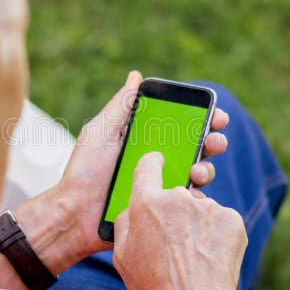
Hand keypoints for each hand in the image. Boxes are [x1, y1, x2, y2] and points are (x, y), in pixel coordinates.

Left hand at [50, 71, 230, 259]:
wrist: (74, 214)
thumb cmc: (83, 171)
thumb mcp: (100, 132)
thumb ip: (121, 106)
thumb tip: (136, 75)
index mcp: (144, 140)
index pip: (180, 125)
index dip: (202, 118)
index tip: (216, 115)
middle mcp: (157, 161)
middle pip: (196, 148)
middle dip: (213, 141)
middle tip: (215, 141)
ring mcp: (161, 185)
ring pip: (196, 174)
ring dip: (206, 168)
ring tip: (198, 170)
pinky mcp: (161, 209)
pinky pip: (186, 202)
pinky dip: (195, 196)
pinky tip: (191, 192)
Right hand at [113, 152, 254, 289]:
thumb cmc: (153, 285)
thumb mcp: (122, 255)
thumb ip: (125, 222)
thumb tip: (134, 209)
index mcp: (147, 203)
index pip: (148, 166)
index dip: (152, 164)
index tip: (156, 164)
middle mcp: (178, 197)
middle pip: (176, 194)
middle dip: (174, 212)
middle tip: (174, 243)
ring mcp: (208, 207)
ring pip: (200, 209)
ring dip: (197, 225)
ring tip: (193, 257)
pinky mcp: (232, 219)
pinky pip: (221, 220)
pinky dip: (217, 234)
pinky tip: (210, 257)